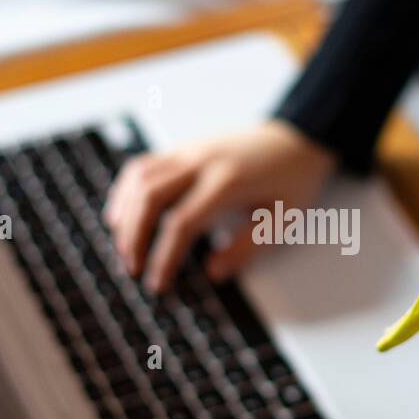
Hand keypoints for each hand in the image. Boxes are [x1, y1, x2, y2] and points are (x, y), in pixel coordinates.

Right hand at [103, 121, 336, 291]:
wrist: (298, 134)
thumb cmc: (294, 177)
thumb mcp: (283, 218)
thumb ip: (247, 247)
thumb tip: (212, 272)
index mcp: (228, 181)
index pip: (182, 222)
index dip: (164, 256)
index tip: (158, 284)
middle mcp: (201, 161)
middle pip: (150, 197)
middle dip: (135, 237)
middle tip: (132, 270)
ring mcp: (189, 151)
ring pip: (140, 179)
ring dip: (125, 215)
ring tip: (123, 248)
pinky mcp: (183, 148)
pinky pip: (143, 165)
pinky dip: (126, 190)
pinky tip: (120, 214)